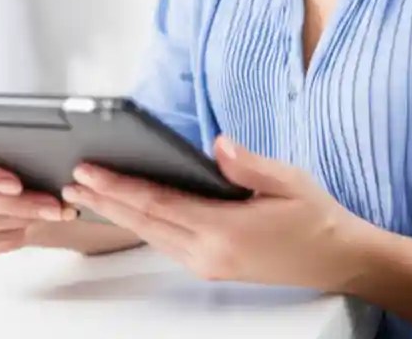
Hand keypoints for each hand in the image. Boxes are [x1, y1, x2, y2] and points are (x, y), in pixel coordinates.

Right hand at [0, 142, 77, 256]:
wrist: (3, 181)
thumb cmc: (5, 159)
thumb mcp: (7, 146)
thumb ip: (12, 147)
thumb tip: (43, 151)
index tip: (17, 185)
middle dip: (17, 205)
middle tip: (51, 205)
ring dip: (20, 221)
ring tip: (50, 214)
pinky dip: (10, 236)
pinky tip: (31, 227)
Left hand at [61, 136, 369, 290]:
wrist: (338, 259)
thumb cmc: (315, 217)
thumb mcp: (288, 180)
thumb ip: (249, 164)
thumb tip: (216, 145)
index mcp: (226, 230)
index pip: (159, 203)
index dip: (121, 186)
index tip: (91, 171)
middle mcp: (210, 253)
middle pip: (145, 223)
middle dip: (106, 200)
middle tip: (72, 180)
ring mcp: (208, 264)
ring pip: (151, 236)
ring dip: (118, 214)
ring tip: (88, 193)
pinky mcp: (211, 266)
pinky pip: (165, 243)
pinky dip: (141, 224)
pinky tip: (127, 211)